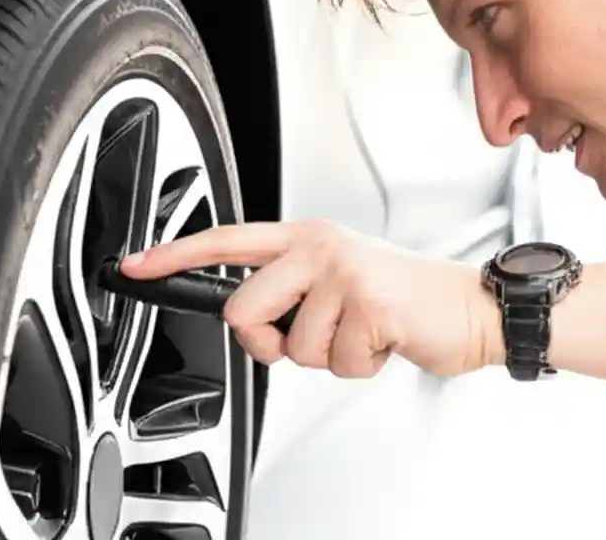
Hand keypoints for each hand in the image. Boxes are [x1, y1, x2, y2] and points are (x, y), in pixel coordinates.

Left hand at [118, 219, 503, 377]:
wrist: (467, 309)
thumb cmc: (402, 301)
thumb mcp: (337, 284)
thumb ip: (289, 294)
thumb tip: (246, 323)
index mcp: (307, 238)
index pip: (227, 240)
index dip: (175, 256)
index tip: (138, 267)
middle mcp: (320, 248)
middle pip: (244, 311)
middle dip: (272, 342)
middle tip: (316, 336)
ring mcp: (344, 273)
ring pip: (291, 348)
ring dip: (327, 358)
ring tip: (362, 333)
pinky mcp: (368, 304)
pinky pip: (334, 363)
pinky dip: (359, 366)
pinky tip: (383, 341)